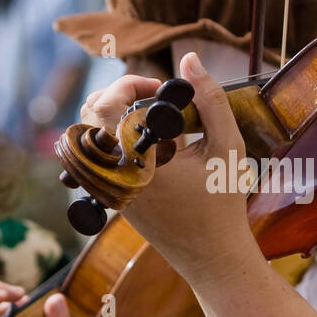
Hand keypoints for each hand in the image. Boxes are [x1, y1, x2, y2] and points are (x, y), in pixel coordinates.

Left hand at [80, 53, 256, 279]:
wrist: (212, 257)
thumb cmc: (223, 205)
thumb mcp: (227, 147)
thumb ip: (210, 100)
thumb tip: (190, 59)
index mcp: (134, 163)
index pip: (105, 106)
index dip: (128, 84)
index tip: (160, 86)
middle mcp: (112, 176)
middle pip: (89, 115)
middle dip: (118, 95)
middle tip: (152, 96)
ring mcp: (107, 188)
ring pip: (91, 136)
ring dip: (117, 118)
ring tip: (155, 123)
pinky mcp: (111, 197)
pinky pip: (101, 157)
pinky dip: (122, 141)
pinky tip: (157, 149)